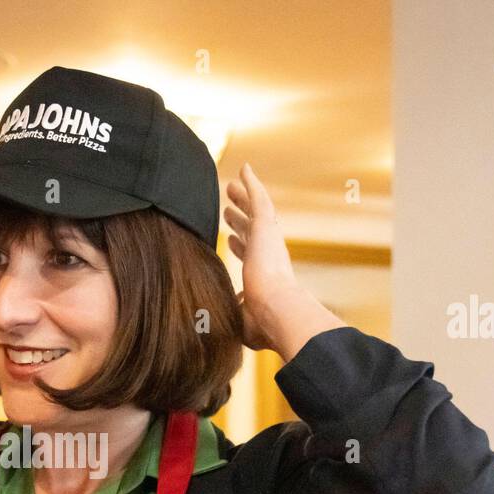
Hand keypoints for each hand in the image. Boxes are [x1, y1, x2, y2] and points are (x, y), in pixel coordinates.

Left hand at [224, 163, 344, 360]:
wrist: (278, 311)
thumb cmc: (263, 324)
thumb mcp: (241, 319)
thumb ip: (232, 314)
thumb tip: (216, 320)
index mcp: (264, 275)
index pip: (251, 257)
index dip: (242, 247)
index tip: (232, 241)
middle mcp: (269, 254)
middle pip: (253, 231)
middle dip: (241, 220)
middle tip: (229, 210)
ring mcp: (268, 239)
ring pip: (255, 211)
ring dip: (243, 197)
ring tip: (230, 187)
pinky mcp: (266, 227)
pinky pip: (259, 198)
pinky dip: (252, 183)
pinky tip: (244, 169)